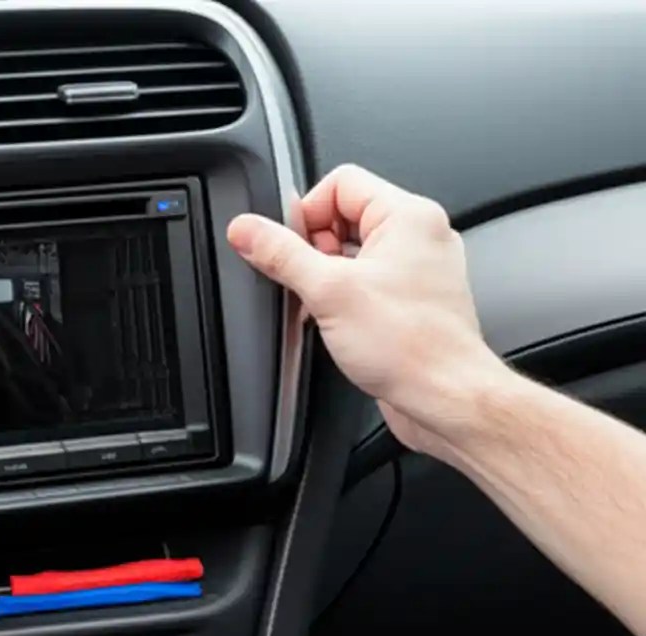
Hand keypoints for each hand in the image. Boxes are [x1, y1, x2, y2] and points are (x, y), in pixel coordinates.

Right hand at [226, 164, 505, 455]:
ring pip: (353, 251)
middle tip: (308, 280)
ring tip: (322, 305)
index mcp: (408, 216)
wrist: (445, 399)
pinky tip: (334, 322)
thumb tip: (245, 230)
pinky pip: (366, 281)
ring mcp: (418, 269)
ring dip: (326, 275)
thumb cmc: (412, 347)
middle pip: (344, 216)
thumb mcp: (327, 292)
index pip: (341, 182)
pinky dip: (343, 296)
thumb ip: (280, 254)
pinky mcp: (412, 301)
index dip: (306, 211)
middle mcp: (420, 236)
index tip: (290, 244)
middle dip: (313, 248)